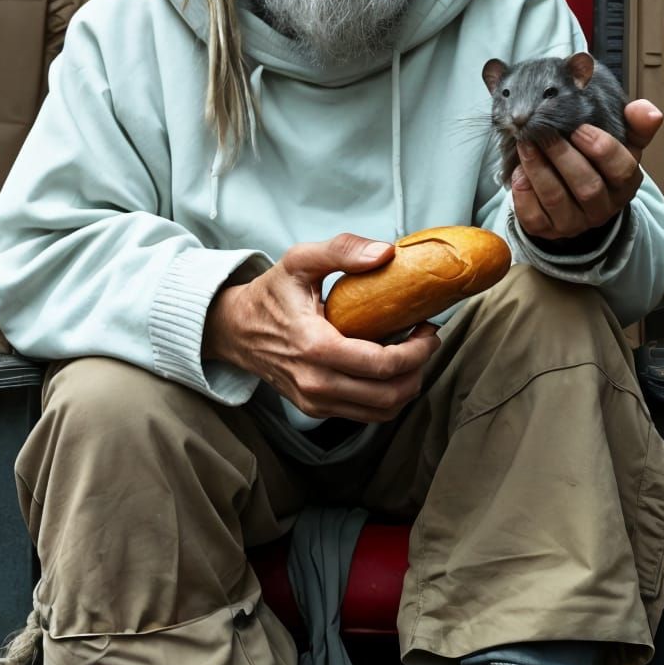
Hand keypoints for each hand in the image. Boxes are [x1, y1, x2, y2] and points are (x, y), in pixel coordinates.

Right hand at [204, 232, 440, 422]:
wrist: (235, 330)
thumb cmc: (270, 294)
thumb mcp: (299, 260)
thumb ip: (341, 250)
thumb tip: (386, 253)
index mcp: (315, 347)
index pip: (382, 365)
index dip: (417, 351)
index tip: (428, 329)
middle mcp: (316, 383)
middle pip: (389, 394)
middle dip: (418, 369)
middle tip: (426, 341)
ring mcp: (315, 402)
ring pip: (381, 411)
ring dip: (407, 386)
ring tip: (413, 356)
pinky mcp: (316, 410)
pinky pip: (365, 414)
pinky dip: (387, 396)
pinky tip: (389, 369)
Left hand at [512, 100, 662, 241]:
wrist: (574, 200)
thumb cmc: (598, 163)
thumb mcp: (622, 143)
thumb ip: (636, 124)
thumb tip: (651, 112)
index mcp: (625, 185)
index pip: (623, 171)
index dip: (602, 149)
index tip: (579, 128)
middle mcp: (602, 209)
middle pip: (587, 187)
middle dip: (562, 156)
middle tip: (543, 131)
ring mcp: (573, 223)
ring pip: (556, 199)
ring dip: (538, 169)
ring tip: (525, 144)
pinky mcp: (546, 230)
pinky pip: (533, 217)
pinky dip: (523, 193)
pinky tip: (518, 172)